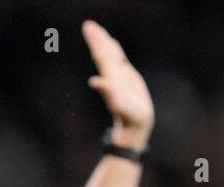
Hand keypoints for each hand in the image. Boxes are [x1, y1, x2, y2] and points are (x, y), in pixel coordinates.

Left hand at [82, 20, 153, 148]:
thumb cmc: (128, 117)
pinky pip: (120, 59)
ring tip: (96, 29)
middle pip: (103, 52)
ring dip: (104, 41)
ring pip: (110, 54)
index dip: (95, 41)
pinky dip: (115, 49)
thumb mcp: (119, 104)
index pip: (101, 55)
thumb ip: (107, 91)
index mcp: (110, 76)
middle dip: (97, 38)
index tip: (88, 28)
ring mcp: (119, 75)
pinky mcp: (127, 78)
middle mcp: (112, 74)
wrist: (135, 124)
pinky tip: (112, 43)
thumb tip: (93, 81)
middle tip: (88, 25)